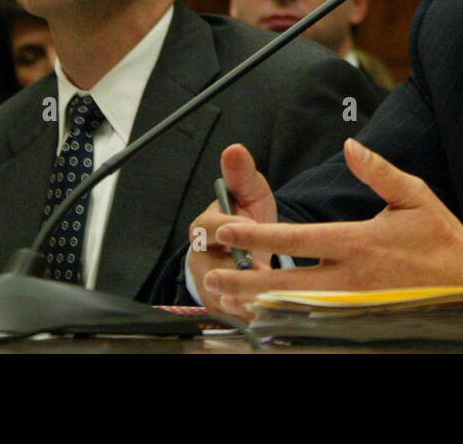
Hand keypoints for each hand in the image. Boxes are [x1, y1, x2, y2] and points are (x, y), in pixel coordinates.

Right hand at [187, 143, 274, 320]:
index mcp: (204, 228)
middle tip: (257, 269)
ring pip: (218, 294)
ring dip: (239, 297)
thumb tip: (234, 149)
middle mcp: (200, 257)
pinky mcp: (218, 305)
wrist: (250, 248)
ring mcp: (207, 283)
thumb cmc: (247, 219)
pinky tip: (261, 311)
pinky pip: (227, 312)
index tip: (251, 225)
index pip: (209, 227)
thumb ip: (242, 175)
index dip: (230, 226)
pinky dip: (244, 313)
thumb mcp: (250, 194)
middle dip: (234, 271)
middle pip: (210, 266)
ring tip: (260, 296)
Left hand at [202, 137, 462, 320]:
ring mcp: (355, 304)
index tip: (229, 230)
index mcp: (357, 241)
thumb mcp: (412, 193)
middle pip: (285, 281)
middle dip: (245, 278)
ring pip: (295, 308)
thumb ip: (377, 170)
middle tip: (211, 275)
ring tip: (228, 300)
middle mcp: (351, 277)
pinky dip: (287, 321)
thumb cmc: (440, 235)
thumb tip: (350, 146)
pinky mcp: (361, 321)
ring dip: (259, 304)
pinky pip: (316, 323)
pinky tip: (266, 319)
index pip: (297, 238)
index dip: (259, 235)